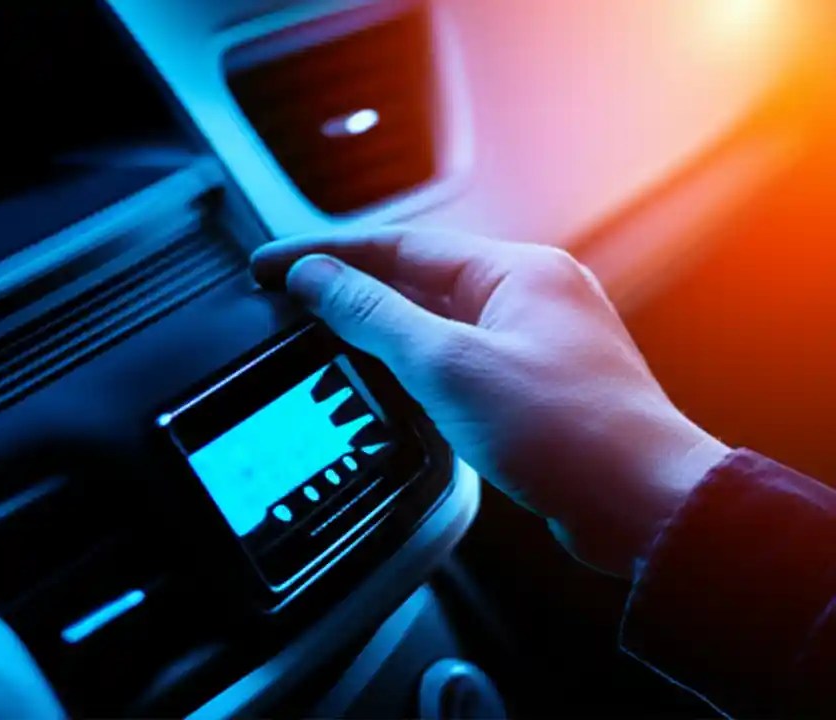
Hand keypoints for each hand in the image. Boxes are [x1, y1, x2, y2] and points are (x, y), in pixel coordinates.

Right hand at [252, 229, 729, 577]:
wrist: (641, 505)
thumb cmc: (571, 432)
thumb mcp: (448, 366)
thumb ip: (374, 317)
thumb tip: (317, 278)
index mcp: (517, 270)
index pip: (400, 246)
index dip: (329, 254)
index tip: (275, 264)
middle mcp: (531, 296)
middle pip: (418, 279)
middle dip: (352, 290)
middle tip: (290, 300)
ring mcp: (536, 342)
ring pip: (438, 321)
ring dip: (382, 329)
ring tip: (323, 338)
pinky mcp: (535, 387)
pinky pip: (459, 359)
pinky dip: (417, 366)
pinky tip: (391, 385)